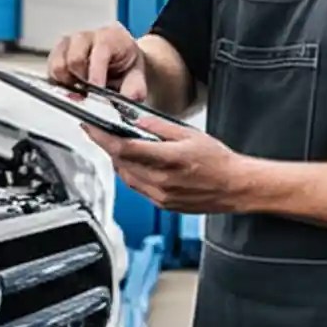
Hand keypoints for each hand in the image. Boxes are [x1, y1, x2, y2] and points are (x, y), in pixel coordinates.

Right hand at [47, 22, 146, 100]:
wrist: (118, 56)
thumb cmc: (125, 62)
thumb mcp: (136, 75)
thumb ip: (134, 88)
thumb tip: (129, 100)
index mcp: (109, 38)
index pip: (99, 53)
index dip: (96, 74)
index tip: (97, 91)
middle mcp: (86, 37)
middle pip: (74, 58)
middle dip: (81, 80)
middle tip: (89, 92)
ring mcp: (69, 43)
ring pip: (58, 64)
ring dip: (68, 81)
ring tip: (80, 88)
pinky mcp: (57, 53)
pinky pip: (50, 70)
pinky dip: (59, 82)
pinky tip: (72, 85)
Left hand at [82, 116, 255, 213]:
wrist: (235, 187)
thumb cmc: (218, 162)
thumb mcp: (190, 134)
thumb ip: (160, 128)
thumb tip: (138, 122)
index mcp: (168, 160)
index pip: (124, 148)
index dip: (102, 137)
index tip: (91, 128)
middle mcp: (161, 181)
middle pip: (120, 163)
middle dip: (106, 146)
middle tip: (99, 132)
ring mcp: (161, 196)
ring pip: (126, 177)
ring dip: (117, 161)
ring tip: (115, 145)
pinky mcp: (162, 204)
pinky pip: (136, 188)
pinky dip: (129, 174)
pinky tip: (132, 163)